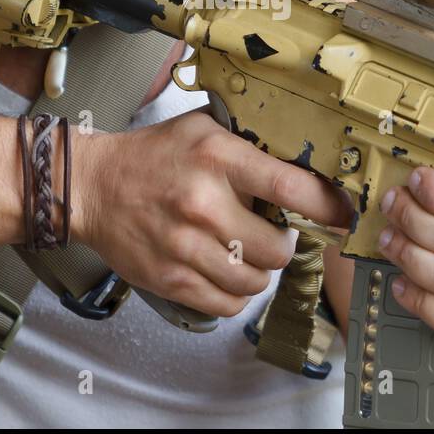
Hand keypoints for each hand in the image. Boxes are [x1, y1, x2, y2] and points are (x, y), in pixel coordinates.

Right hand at [70, 109, 352, 317]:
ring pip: (255, 281)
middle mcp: (203, 203)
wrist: (92, 187)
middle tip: (276, 234)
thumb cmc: (152, 157)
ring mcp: (186, 245)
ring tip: (248, 253)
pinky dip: (236, 295)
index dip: (326, 206)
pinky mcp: (170, 277)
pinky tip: (228, 274)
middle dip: (284, 244)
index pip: (289, 187)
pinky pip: (226, 303)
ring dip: (261, 272)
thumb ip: (249, 144)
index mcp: (217, 158)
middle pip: (277, 248)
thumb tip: (304, 161)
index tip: (342, 215)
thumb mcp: (203, 130)